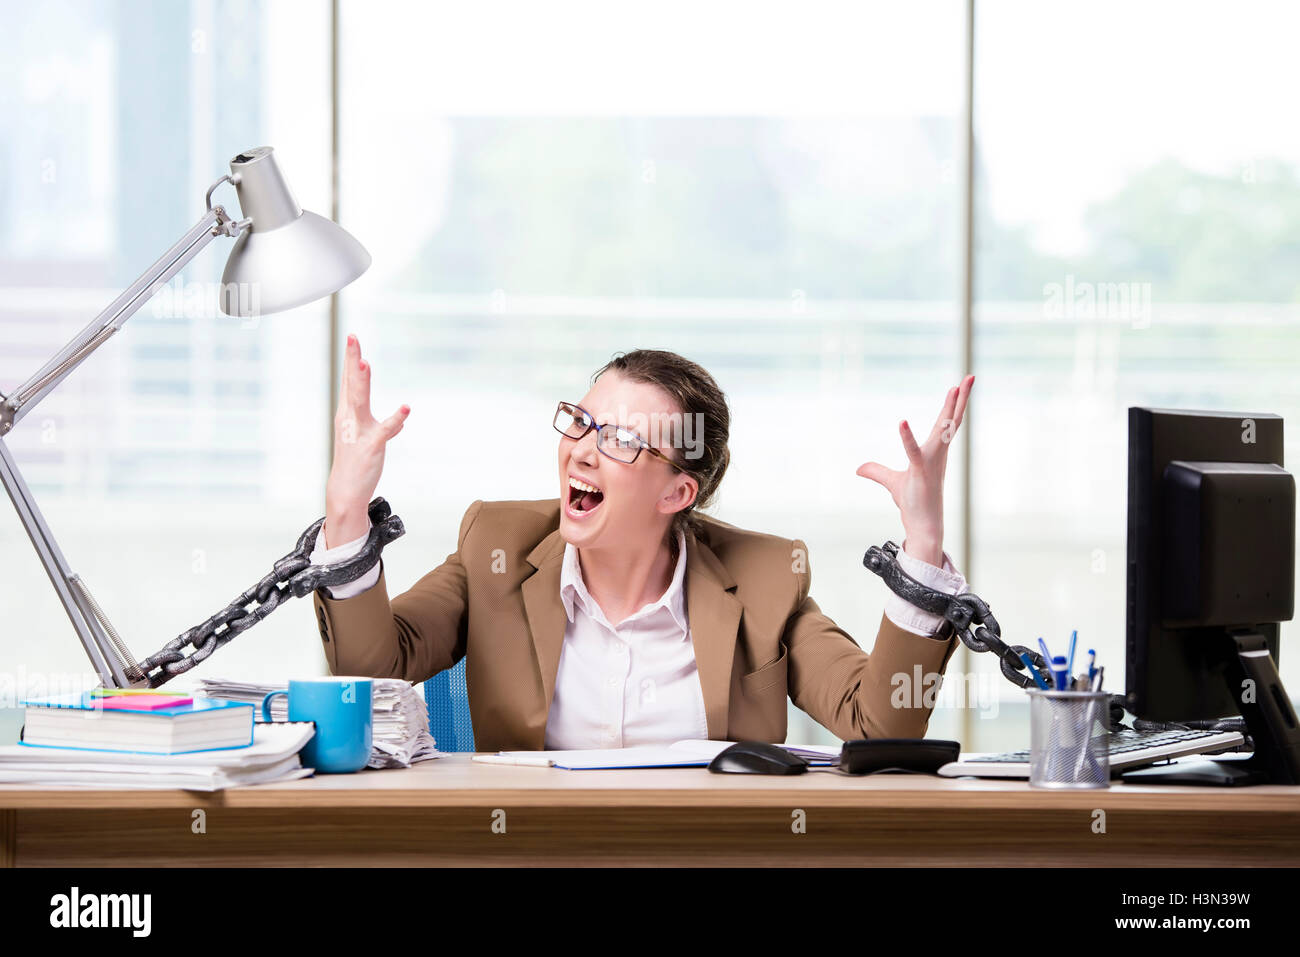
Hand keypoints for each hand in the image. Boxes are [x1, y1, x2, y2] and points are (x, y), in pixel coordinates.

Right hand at [324, 334, 409, 546]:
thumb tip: (397, 416)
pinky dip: (396, 419)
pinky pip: (385, 430)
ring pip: (361, 401)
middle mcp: (350, 419)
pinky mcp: (372, 446)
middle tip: (353, 338)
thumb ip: (374, 419)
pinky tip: (406, 408)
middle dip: (353, 360)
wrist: (346, 491)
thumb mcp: (363, 434)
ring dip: (363, 382)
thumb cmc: (356, 460)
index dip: (351, 359)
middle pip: (352, 384)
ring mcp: (359, 432)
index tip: (352, 338)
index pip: (349, 381)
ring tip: (366, 363)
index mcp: (347, 413)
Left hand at [856, 375, 973, 566]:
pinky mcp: (920, 473)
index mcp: (936, 452)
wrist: (922, 526)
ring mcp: (932, 462)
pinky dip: (906, 438)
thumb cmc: (912, 503)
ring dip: (948, 410)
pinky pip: (913, 452)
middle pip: (951, 421)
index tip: (960, 385)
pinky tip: (902, 422)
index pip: (948, 423)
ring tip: (954, 388)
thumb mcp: (891, 483)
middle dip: (960, 399)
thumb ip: (877, 472)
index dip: (954, 404)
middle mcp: (939, 454)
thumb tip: (859, 468)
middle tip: (970, 377)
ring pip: (943, 431)